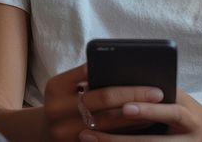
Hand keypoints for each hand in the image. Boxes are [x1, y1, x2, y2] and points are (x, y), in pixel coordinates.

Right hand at [42, 64, 164, 141]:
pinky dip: (126, 132)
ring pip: (108, 123)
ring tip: (156, 109)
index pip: (94, 76)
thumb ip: (88, 76)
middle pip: (103, 100)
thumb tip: (130, 67)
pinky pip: (105, 140)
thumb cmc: (65, 100)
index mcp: (55, 86)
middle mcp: (55, 109)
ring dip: (135, 116)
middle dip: (133, 95)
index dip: (119, 75)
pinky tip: (143, 126)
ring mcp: (62, 132)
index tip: (146, 76)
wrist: (42, 131)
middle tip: (158, 93)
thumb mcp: (68, 84)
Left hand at [76, 90, 201, 141]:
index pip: (170, 114)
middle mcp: (184, 141)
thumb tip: (125, 75)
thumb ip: (158, 91)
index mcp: (188, 118)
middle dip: (117, 139)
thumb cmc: (187, 108)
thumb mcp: (179, 97)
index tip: (124, 107)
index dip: (148, 111)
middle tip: (88, 132)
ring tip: (86, 139)